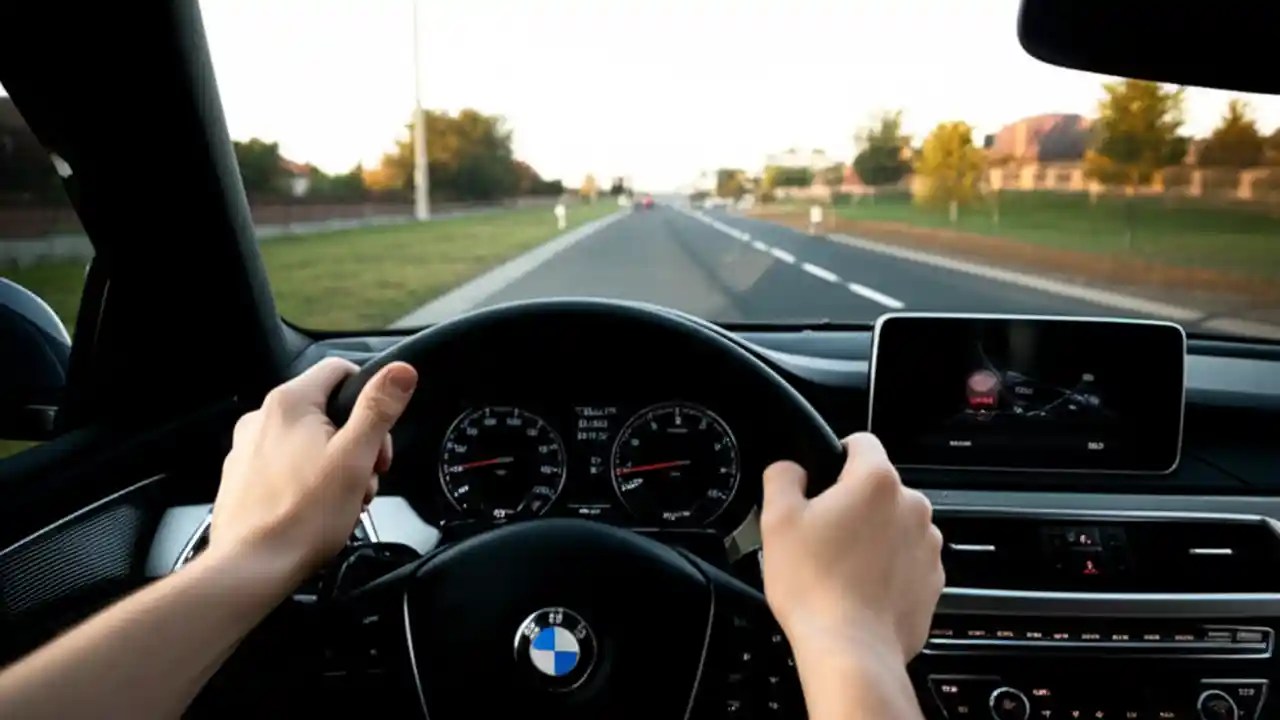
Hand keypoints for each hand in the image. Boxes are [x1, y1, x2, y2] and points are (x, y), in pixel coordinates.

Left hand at [209, 358, 418, 589]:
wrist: (251, 568)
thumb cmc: (305, 516)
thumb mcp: (355, 458)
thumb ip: (378, 409)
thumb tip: (401, 371)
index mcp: (290, 403)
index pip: (340, 369)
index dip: (370, 395)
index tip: (380, 434)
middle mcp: (261, 418)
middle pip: (327, 410)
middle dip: (356, 441)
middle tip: (367, 476)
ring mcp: (246, 448)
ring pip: (308, 440)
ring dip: (336, 464)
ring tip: (344, 500)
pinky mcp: (240, 477)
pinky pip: (286, 464)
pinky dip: (307, 479)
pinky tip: (317, 508)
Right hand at [760, 433, 942, 667]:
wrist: (851, 649)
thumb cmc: (815, 587)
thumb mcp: (777, 520)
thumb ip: (782, 476)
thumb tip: (790, 468)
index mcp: (876, 481)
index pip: (861, 442)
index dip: (836, 456)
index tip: (822, 482)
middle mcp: (912, 507)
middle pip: (877, 488)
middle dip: (852, 504)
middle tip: (821, 535)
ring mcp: (928, 545)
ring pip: (894, 524)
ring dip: (872, 536)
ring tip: (840, 567)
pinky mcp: (933, 579)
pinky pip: (906, 560)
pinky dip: (887, 568)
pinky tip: (860, 587)